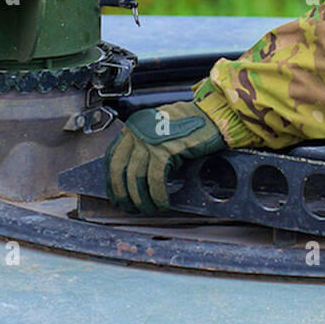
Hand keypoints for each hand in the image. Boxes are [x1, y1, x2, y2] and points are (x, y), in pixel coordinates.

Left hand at [105, 101, 226, 213]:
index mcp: (135, 126)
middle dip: (123, 193)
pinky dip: (158, 195)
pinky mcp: (164, 150)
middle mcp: (138, 132)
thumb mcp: (160, 127)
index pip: (113, 157)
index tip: (116, 193)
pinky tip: (162, 203)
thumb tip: (136, 173)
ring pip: (136, 178)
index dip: (112, 180)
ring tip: (147, 209)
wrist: (212, 114)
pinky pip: (155, 180)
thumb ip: (145, 143)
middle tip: (129, 207)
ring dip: (141, 199)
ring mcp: (149, 140)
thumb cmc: (191, 121)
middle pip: (121, 170)